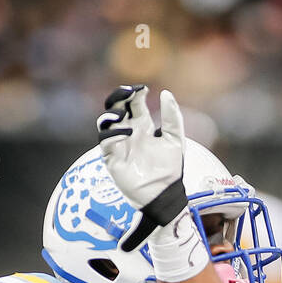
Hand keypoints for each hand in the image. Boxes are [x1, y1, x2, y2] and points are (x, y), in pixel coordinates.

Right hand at [97, 84, 188, 252]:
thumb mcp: (175, 139)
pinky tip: (125, 131)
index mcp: (143, 126)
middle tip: (127, 92)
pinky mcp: (112, 159)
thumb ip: (172, 117)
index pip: (134, 103)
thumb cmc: (171, 168)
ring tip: (120, 113)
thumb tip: (166, 93)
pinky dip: (112, 134)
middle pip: (117, 108)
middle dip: (118, 97)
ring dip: (110, 114)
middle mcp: (128, 132)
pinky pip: (105, 142)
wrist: (165, 193)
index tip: (142, 89)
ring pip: (106, 123)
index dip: (135, 93)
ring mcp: (119, 145)